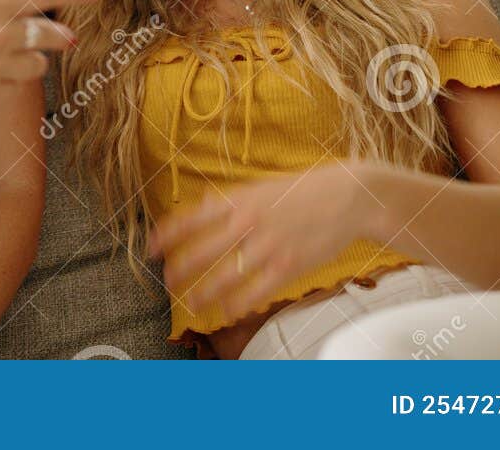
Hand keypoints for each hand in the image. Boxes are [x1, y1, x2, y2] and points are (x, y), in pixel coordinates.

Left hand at [146, 163, 371, 321]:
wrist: (349, 196)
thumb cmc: (304, 190)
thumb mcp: (261, 186)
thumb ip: (232, 200)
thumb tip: (200, 206)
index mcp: (238, 199)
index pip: (191, 218)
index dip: (167, 235)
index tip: (151, 248)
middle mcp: (247, 222)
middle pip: (201, 252)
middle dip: (179, 270)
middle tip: (166, 282)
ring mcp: (267, 246)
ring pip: (224, 277)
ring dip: (203, 294)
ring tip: (189, 305)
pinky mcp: (287, 266)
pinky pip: (255, 292)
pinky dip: (237, 305)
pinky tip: (227, 313)